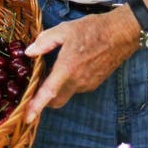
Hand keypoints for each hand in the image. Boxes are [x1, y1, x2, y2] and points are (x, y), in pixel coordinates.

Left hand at [23, 6, 138, 122]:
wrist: (121, 33)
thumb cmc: (93, 29)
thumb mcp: (65, 29)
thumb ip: (45, 41)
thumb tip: (29, 52)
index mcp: (67, 68)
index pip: (49, 93)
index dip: (36, 106)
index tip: (26, 118)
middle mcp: (77, 81)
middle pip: (56, 100)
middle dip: (45, 99)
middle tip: (38, 84)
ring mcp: (88, 84)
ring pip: (67, 93)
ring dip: (59, 86)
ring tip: (58, 65)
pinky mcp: (95, 83)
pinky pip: (78, 87)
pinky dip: (70, 81)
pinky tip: (73, 64)